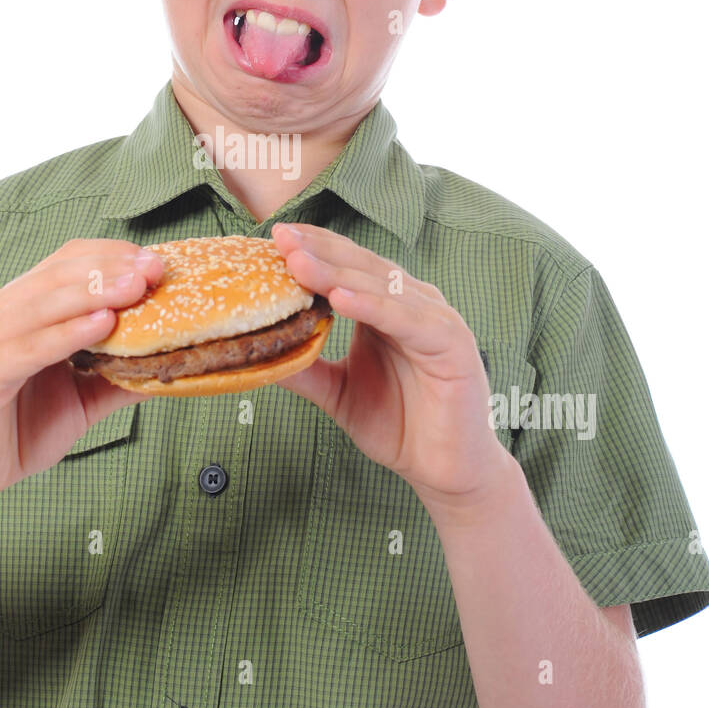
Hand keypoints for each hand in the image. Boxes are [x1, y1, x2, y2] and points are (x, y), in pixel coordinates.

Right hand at [0, 239, 163, 512]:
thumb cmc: (19, 430)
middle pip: (59, 274)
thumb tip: (175, 361)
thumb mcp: (83, 397)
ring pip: (45, 304)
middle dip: (112, 268)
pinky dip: (67, 334)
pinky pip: (30, 347)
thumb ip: (120, 374)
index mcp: (19, 306)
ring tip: (136, 288)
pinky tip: (102, 326)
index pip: (68, 262)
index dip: (113, 256)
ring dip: (95, 292)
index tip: (157, 262)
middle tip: (154, 269)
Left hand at [270, 222, 509, 508]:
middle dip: (318, 251)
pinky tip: (342, 300)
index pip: (347, 265)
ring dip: (337, 273)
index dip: (313, 249)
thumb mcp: (338, 391)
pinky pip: (408, 320)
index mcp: (387, 307)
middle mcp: (412, 304)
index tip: (273, 238)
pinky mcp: (453, 344)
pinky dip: (375, 307)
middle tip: (280, 238)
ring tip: (299, 264)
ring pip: (380, 287)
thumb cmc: (399, 424)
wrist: (444, 469)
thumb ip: (304, 367)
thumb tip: (255, 351)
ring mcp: (435, 320)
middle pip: (360, 267)